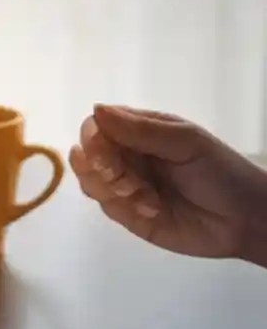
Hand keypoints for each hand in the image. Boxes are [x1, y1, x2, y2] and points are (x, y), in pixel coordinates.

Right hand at [69, 105, 266, 261]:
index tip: (105, 156)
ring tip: (148, 199)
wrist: (242, 219)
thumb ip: (140, 130)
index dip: (92, 141)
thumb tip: (95, 109)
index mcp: (140, 130)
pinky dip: (125, 208)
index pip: (96, 127)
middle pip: (85, 156)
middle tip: (128, 182)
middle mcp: (127, 155)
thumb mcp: (185, 143)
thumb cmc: (220, 172)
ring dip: (114, 191)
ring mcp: (124, 185)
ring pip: (89, 182)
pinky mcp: (125, 213)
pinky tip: (153, 210)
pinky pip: (105, 207)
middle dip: (101, 170)